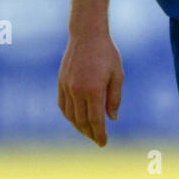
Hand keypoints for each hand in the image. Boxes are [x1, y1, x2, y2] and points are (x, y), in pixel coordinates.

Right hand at [57, 30, 123, 146]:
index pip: (95, 120)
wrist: (87, 35)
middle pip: (82, 121)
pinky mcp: (61, 82)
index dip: (99, 134)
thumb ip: (114, 98)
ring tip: (89, 132)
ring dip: (79, 127)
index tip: (103, 143)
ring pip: (71, 115)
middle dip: (90, 134)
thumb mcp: (117, 75)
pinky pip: (63, 105)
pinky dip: (69, 116)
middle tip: (98, 140)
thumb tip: (111, 119)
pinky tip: (76, 119)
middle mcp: (77, 90)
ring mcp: (67, 86)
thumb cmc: (107, 54)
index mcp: (93, 90)